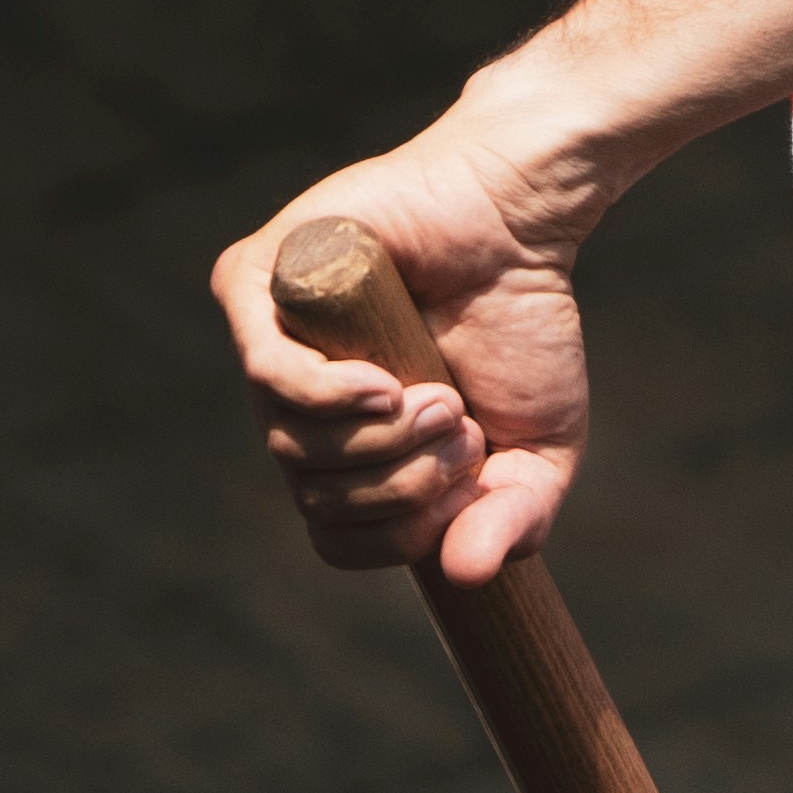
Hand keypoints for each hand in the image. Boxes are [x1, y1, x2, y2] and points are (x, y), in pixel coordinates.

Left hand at [210, 108, 590, 585]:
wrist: (518, 216)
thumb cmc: (521, 326)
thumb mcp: (536, 450)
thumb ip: (511, 521)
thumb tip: (463, 575)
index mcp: (349, 449)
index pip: (338, 535)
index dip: (401, 532)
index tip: (467, 482)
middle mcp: (299, 405)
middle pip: (316, 497)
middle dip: (403, 483)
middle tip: (463, 431)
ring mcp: (270, 342)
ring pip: (289, 444)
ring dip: (380, 439)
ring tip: (442, 401)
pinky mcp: (256, 282)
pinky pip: (265, 373)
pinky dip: (327, 398)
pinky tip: (384, 387)